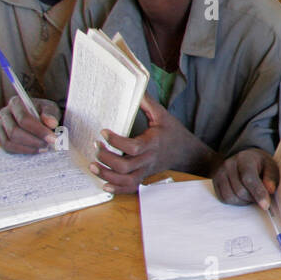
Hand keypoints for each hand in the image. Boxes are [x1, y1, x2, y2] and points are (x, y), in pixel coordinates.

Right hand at [0, 95, 60, 153]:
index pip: (23, 118)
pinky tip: (35, 150)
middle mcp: (4, 113)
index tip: (52, 138)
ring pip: (9, 142)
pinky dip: (22, 151)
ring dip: (27, 148)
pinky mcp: (1, 137)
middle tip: (47, 145)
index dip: (38, 130)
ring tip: (43, 148)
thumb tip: (52, 123)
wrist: (37, 115)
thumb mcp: (50, 108)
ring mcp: (0, 126)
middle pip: (14, 131)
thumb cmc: (43, 111)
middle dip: (33, 141)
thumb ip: (51, 114)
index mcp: (15, 102)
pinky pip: (7, 148)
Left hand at [91, 95, 211, 192]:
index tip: (104, 132)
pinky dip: (116, 189)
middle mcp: (148, 159)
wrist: (186, 152)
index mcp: (153, 143)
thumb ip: (147, 103)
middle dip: (106, 158)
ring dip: (106, 175)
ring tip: (94, 165)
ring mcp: (146, 170)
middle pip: (125, 166)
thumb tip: (135, 89)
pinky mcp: (144, 176)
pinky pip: (130, 188)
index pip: (133, 147)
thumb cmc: (173, 133)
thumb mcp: (162, 115)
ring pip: (125, 180)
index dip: (116, 142)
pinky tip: (104, 184)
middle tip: (96, 146)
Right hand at [213, 148, 279, 208]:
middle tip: (261, 197)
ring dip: (243, 202)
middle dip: (252, 199)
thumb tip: (270, 190)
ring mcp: (219, 173)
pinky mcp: (215, 182)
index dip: (258, 193)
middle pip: (240, 191)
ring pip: (230, 197)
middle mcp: (229, 164)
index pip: (249, 178)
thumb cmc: (260, 165)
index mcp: (245, 159)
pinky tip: (242, 196)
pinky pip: (223, 199)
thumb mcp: (271, 167)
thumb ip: (271, 178)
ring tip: (251, 195)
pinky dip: (235, 202)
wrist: (244, 159)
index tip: (266, 206)